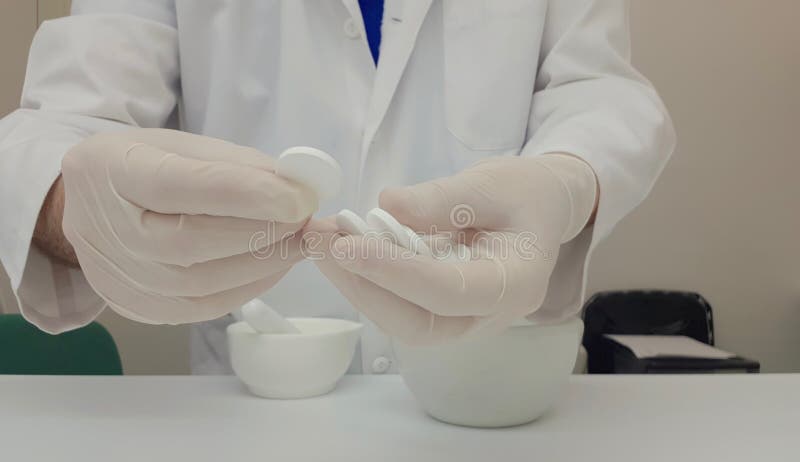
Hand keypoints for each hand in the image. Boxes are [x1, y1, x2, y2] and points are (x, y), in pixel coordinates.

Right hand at [61, 129, 316, 323]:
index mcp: (108, 169)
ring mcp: (118, 276)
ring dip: (264, 262)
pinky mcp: (139, 307)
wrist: (95, 204)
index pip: (175, 185)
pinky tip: (274, 263)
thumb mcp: (183, 145)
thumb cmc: (146, 166)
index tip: (298, 197)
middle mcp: (104, 229)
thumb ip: (237, 164)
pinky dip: (249, 285)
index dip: (243, 194)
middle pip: (190, 242)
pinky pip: (204, 307)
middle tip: (306, 216)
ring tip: (298, 239)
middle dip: (262, 230)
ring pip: (200, 283)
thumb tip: (298, 188)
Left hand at [311, 154, 596, 344]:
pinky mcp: (440, 309)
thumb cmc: (524, 192)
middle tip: (321, 242)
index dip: (395, 273)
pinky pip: (399, 304)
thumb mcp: (491, 183)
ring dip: (356, 282)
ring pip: (402, 319)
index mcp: (514, 285)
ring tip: (320, 238)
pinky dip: (366, 276)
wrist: (539, 207)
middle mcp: (488, 315)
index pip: (449, 292)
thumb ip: (441, 198)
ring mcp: (463, 318)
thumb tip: (386, 205)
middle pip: (417, 324)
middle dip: (363, 287)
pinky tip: (339, 244)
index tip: (347, 246)